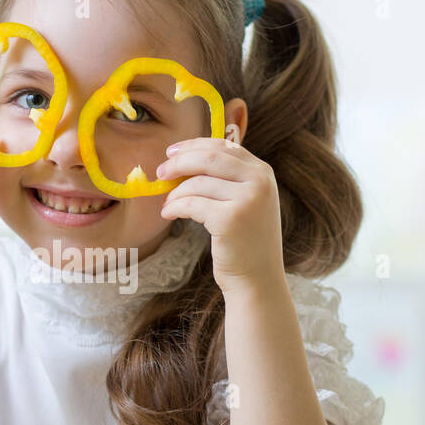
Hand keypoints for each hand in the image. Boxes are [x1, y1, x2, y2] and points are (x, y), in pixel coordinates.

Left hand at [154, 135, 285, 295]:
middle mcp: (259, 182)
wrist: (258, 279)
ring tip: (167, 204)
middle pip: (209, 157)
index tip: (172, 152)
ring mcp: (247, 199)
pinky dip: (174, 207)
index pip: (223, 146)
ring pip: (197, 183)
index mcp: (263, 172)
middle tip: (160, 173)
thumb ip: (228, 178)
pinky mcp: (230, 219)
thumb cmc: (245, 241)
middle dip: (179, 162)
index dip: (193, 145)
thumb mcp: (247, 201)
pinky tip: (168, 215)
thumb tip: (184, 159)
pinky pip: (191, 204)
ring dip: (175, 193)